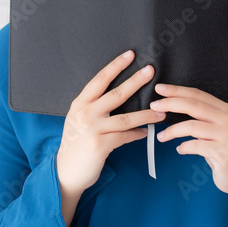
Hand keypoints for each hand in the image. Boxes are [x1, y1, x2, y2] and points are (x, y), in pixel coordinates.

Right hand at [57, 49, 164, 199]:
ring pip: (126, 117)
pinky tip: (144, 133)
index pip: (100, 80)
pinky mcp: (100, 144)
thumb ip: (94, 109)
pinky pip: (125, 136)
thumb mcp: (79, 121)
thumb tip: (119, 98)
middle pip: (116, 93)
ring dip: (146, 114)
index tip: (129, 55)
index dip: (115, 66)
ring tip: (160, 112)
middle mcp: (85, 113)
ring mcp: (92, 129)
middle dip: (135, 81)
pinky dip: (137, 134)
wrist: (66, 171)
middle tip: (150, 71)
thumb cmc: (75, 145)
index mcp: (80, 104)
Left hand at [152, 83, 227, 199]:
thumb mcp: (213, 128)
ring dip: (171, 131)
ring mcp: (227, 136)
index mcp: (225, 109)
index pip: (197, 94)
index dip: (177, 90)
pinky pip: (195, 146)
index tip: (159, 88)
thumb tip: (169, 104)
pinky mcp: (223, 152)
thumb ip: (199, 116)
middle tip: (153, 106)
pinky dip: (183, 147)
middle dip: (170, 104)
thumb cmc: (220, 149)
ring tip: (161, 136)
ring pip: (191, 126)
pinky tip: (180, 149)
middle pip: (193, 106)